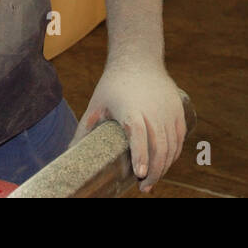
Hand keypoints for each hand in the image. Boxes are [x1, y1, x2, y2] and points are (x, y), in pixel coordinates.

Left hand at [73, 58, 185, 192]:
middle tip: (144, 188)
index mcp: (131, 109)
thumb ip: (84, 130)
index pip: (139, 134)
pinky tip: (165, 164)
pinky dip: (174, 154)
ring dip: (164, 167)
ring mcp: (168, 110)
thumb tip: (67, 154)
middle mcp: (153, 110)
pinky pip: (179, 138)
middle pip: (159, 147)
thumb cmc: (113, 84)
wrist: (138, 58)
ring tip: (152, 180)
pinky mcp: (178, 110)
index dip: (141, 155)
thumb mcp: (96, 104)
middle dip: (154, 172)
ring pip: (171, 146)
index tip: (140, 174)